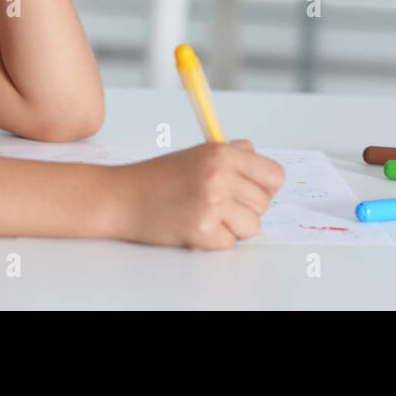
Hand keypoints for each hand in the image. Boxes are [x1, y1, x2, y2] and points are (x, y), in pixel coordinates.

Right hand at [108, 139, 284, 249]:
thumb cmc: (157, 177)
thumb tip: (259, 158)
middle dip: (245, 208)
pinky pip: (229, 243)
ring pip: (252, 226)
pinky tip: (193, 225)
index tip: (251, 191)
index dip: (266, 186)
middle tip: (220, 205)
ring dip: (233, 226)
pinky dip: (214, 240)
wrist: (121, 197)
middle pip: (264, 203)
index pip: (274, 175)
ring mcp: (211, 204)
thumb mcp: (198, 153)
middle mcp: (220, 176)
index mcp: (222, 153)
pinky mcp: (201, 231)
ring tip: (206, 215)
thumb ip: (232, 153)